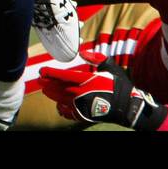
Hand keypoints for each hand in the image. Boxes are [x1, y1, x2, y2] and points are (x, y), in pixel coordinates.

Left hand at [39, 50, 167, 129]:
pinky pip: (67, 112)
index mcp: (86, 80)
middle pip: (58, 88)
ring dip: (52, 94)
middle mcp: (80, 93)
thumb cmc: (118, 84)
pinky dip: (61, 108)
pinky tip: (59, 105)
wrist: (127, 106)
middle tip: (40, 79)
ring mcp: (80, 105)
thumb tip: (82, 53)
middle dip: (47, 83)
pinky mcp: (83, 115)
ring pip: (60, 99)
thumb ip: (95, 58)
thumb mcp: (109, 66)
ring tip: (46, 90)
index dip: (50, 73)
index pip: (62, 76)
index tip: (42, 71)